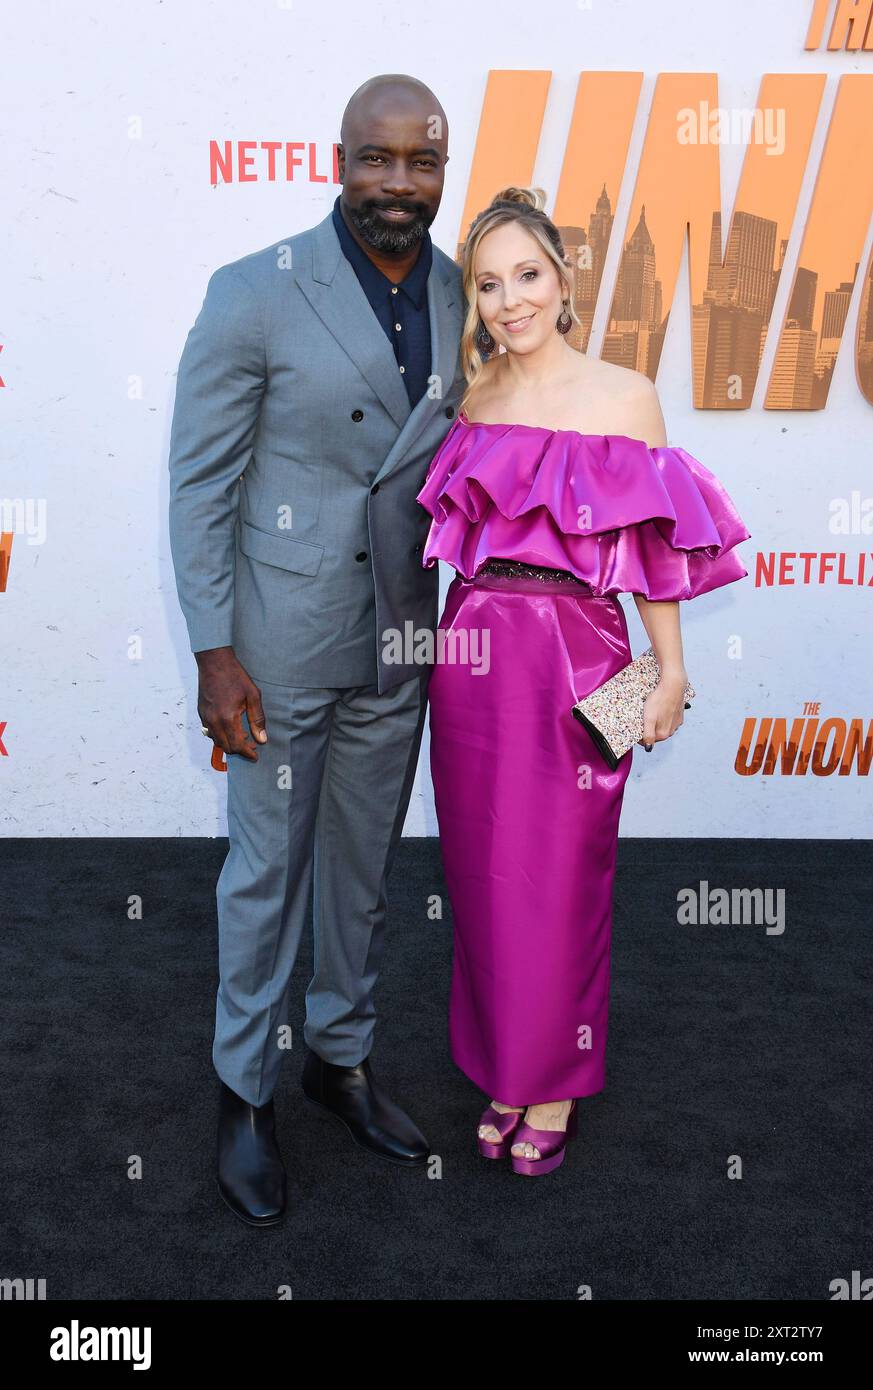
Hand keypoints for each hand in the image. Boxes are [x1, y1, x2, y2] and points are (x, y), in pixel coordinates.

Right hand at [195, 646, 266, 760]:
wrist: (214, 662)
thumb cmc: (235, 676)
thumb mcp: (253, 696)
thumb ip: (257, 719)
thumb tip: (262, 739)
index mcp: (228, 718)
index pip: (237, 745)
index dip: (247, 753)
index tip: (255, 756)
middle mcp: (214, 721)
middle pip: (226, 747)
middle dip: (239, 750)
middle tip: (251, 745)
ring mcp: (205, 717)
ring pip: (216, 741)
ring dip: (229, 743)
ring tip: (243, 736)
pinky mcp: (201, 713)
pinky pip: (210, 731)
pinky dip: (220, 735)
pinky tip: (230, 728)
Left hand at [640, 670, 687, 752]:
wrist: (673, 685)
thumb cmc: (659, 700)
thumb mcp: (649, 718)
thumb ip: (648, 735)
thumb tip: (649, 748)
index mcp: (663, 734)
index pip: (649, 741)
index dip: (640, 736)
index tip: (637, 728)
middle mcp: (672, 730)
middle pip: (656, 734)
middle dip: (649, 729)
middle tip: (643, 719)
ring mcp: (677, 723)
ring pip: (663, 726)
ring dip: (656, 722)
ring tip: (652, 712)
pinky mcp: (679, 715)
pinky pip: (669, 719)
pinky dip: (664, 716)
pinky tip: (661, 709)